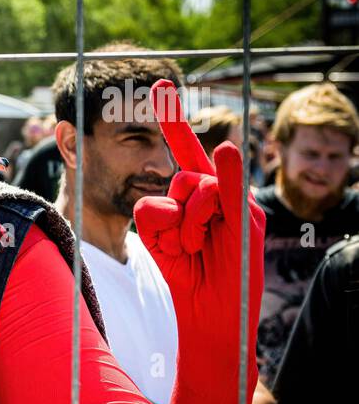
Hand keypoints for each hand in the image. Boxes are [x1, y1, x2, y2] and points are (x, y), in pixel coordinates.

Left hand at [134, 81, 265, 350]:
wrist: (212, 316)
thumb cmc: (188, 277)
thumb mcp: (162, 242)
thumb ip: (156, 215)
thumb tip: (159, 201)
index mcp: (201, 196)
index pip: (186, 151)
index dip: (173, 119)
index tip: (158, 86)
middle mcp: (222, 194)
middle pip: (181, 177)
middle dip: (171, 212)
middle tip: (182, 244)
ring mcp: (238, 206)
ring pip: (192, 189)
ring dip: (183, 226)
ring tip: (195, 250)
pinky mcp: (247, 223)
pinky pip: (233, 191)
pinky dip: (232, 173)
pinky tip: (231, 150)